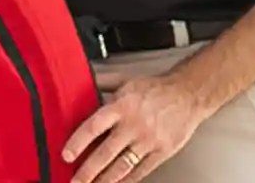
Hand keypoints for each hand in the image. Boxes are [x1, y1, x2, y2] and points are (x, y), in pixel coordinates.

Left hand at [61, 72, 210, 182]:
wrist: (188, 94)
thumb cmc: (155, 89)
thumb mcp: (126, 81)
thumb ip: (102, 84)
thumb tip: (79, 81)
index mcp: (121, 106)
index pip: (94, 126)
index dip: (78, 142)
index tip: (66, 156)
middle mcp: (134, 124)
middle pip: (106, 152)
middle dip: (88, 171)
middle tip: (75, 182)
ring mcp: (148, 140)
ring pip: (122, 166)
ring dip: (105, 180)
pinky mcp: (162, 152)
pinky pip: (141, 171)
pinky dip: (127, 180)